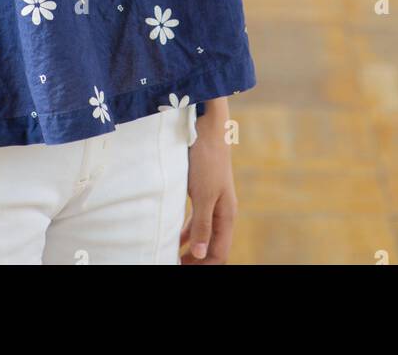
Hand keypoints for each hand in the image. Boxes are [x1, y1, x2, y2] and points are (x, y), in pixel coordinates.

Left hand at [179, 126, 237, 264]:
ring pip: (202, 234)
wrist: (207, 128)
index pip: (220, 253)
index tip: (183, 269)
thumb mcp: (204, 195)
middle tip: (173, 265)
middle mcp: (221, 211)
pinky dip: (184, 232)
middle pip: (211, 246)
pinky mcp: (201, 192)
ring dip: (189, 248)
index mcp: (226, 215)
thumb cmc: (207, 160)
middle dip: (196, 260)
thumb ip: (202, 225)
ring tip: (171, 257)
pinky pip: (194, 220)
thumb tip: (202, 254)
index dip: (205, 266)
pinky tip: (171, 237)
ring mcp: (211, 202)